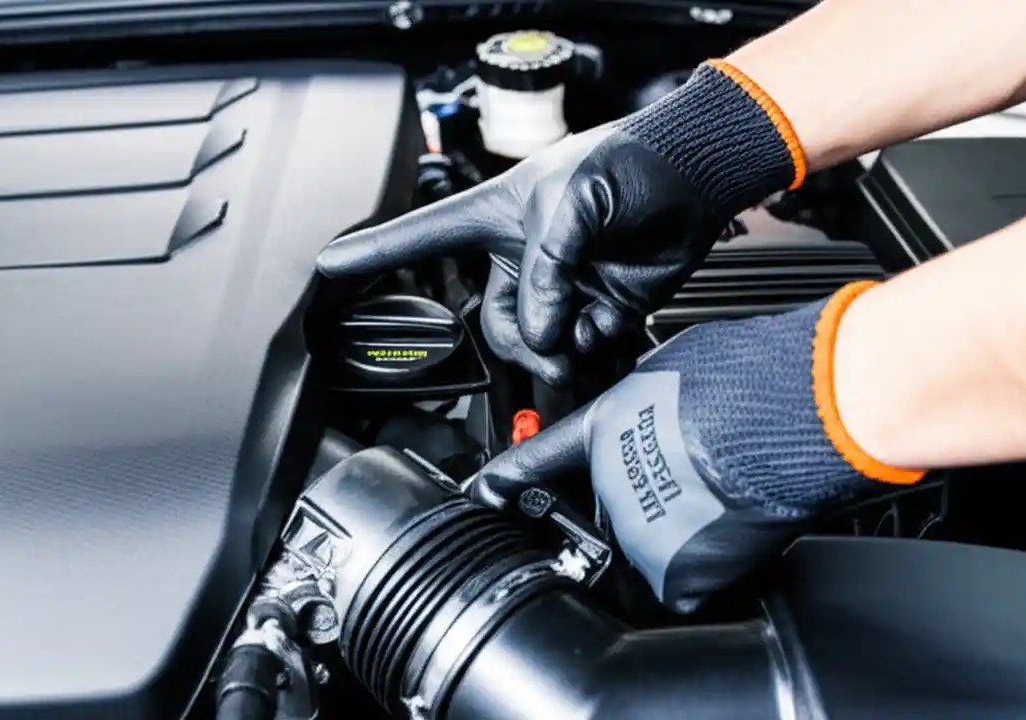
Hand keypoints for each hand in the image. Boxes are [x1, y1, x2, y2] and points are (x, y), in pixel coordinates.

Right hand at [317, 126, 723, 385]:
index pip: (423, 237)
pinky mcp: (603, 307)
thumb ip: (546, 270)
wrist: (696, 178)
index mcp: (498, 216)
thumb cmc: (630, 161)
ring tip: (585, 341)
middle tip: (551, 346)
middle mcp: (526, 258)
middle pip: (492, 321)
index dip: (373, 254)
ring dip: (558, 353)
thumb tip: (538, 332)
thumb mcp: (573, 203)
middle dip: (519, 340)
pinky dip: (595, 349)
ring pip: (539, 344)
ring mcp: (565, 286)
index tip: (329, 267)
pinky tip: (612, 326)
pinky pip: (583, 347)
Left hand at [467, 284, 924, 612]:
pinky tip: (730, 539)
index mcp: (607, 425)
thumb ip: (656, 398)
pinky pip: (684, 588)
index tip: (487, 493)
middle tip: (696, 482)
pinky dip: (706, 573)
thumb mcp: (679, 364)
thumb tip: (668, 407)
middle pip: (610, 510)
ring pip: (647, 550)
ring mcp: (640, 532)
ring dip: (676, 539)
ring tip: (723, 504)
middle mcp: (610, 482)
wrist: (792, 411)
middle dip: (643, 504)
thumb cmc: (751, 377)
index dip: (511, 477)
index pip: (543, 457)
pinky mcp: (681, 574)